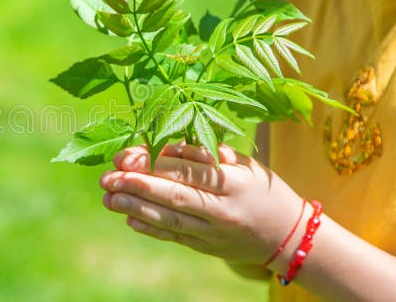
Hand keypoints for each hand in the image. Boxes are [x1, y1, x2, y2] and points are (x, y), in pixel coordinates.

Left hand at [99, 142, 305, 266]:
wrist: (287, 234)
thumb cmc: (262, 189)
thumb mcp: (243, 164)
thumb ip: (206, 154)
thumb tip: (164, 146)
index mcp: (234, 182)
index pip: (187, 171)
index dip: (153, 163)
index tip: (125, 157)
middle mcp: (223, 210)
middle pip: (174, 196)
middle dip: (137, 185)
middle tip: (107, 177)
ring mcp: (214, 233)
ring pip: (170, 220)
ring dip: (135, 207)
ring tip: (109, 197)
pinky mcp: (207, 248)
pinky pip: (174, 237)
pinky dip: (150, 228)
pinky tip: (129, 218)